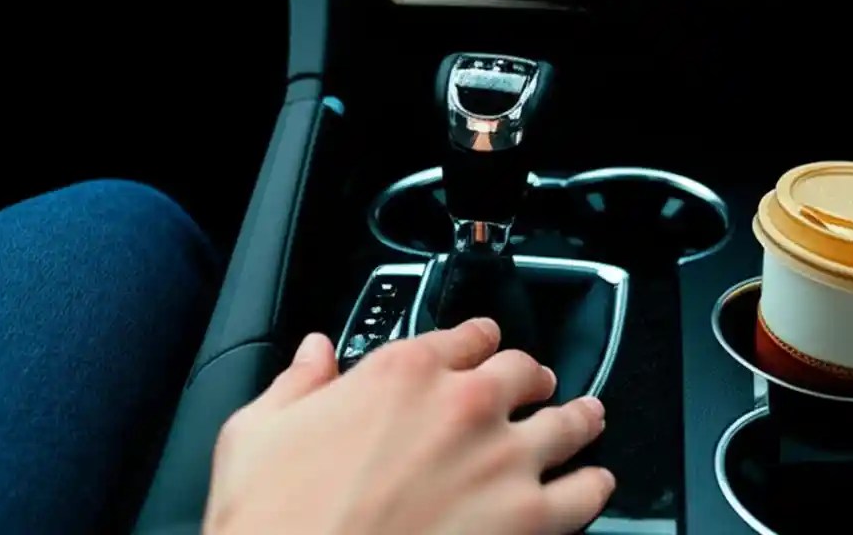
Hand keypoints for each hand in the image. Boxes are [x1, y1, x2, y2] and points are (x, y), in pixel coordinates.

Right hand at [204, 318, 613, 534]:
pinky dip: (594, 485)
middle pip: (522, 370)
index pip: (465, 336)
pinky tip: (595, 483)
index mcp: (402, 374)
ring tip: (586, 418)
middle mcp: (463, 405)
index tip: (482, 346)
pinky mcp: (528, 520)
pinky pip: (585, 493)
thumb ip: (298, 383)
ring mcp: (502, 460)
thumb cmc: (273, 520)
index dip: (477, 339)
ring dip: (577, 417)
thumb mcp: (257, 432)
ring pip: (567, 421)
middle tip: (533, 385)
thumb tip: (315, 353)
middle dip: (529, 376)